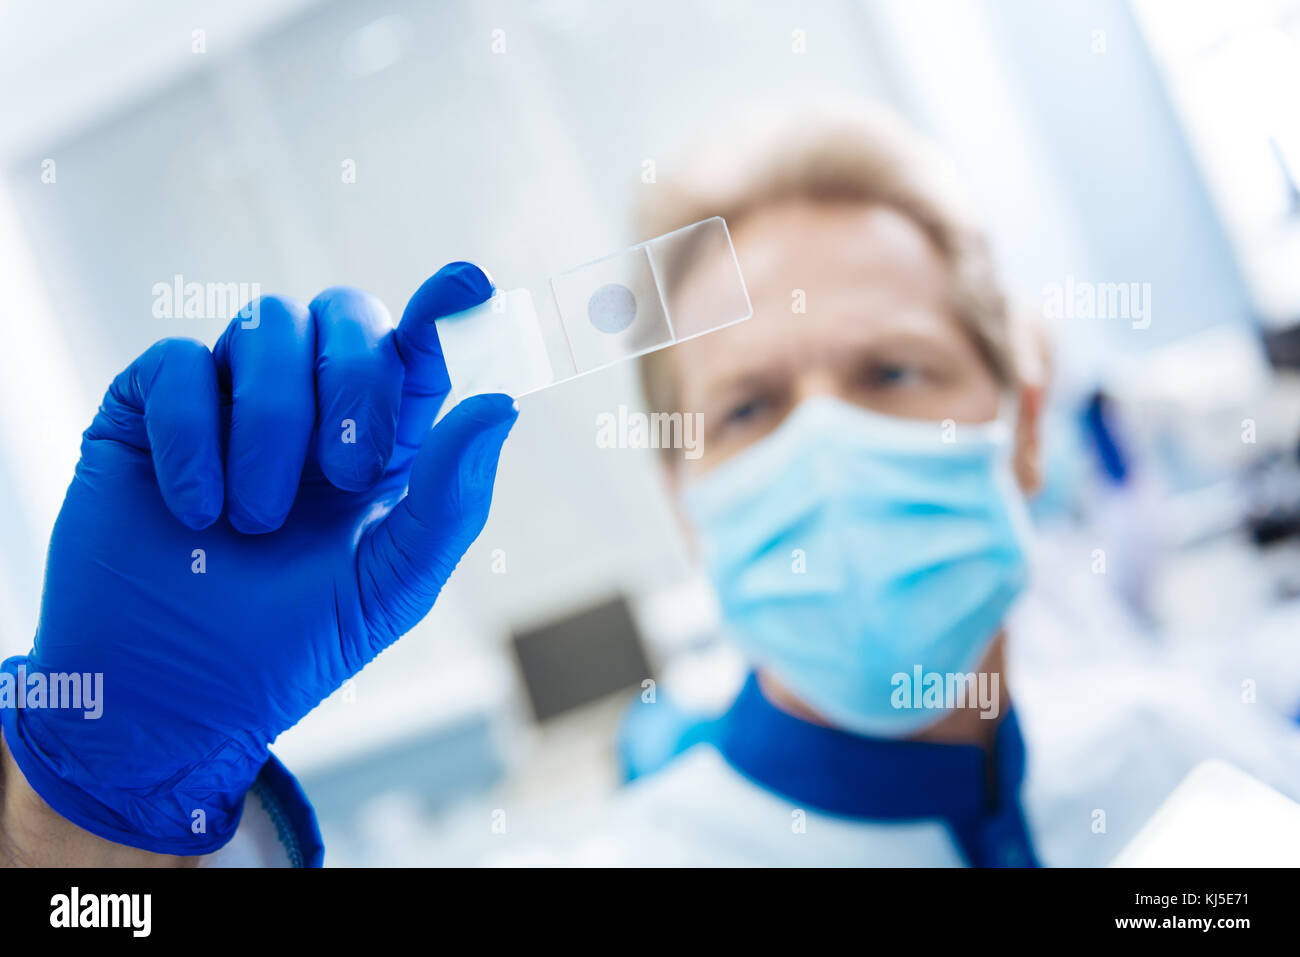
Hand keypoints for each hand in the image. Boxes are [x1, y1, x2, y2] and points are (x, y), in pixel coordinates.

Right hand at [0, 262, 515, 855]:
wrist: (171, 697)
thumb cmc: (294, 642)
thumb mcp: (392, 583)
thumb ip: (451, 495)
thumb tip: (502, 400)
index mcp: (379, 441)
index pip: (417, 350)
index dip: (444, 308)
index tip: (469, 285)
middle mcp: (309, 407)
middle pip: (346, 313)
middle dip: (354, 381)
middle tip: (341, 475)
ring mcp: (227, 400)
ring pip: (265, 323)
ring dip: (272, 425)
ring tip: (256, 520)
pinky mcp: (147, 410)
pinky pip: (179, 362)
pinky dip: (194, 434)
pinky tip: (196, 512)